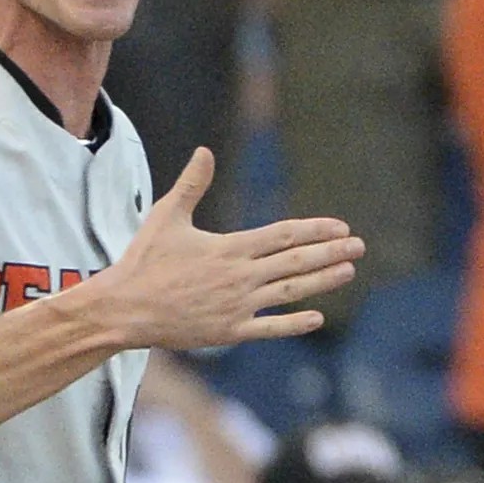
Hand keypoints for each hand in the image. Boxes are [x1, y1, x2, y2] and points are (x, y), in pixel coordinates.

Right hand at [77, 150, 361, 347]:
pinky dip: (294, 323)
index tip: (339, 226)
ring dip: (322, 281)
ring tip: (348, 271)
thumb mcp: (166, 216)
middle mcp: (240, 276)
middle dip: (330, 252)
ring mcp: (237, 306)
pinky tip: (317, 316)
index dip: (314, 230)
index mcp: (229, 248)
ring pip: (290, 292)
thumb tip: (204, 151)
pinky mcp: (230, 331)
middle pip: (295, 261)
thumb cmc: (143, 260)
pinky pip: (270, 328)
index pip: (283, 234)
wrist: (125, 308)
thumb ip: (191, 184)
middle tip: (359, 246)